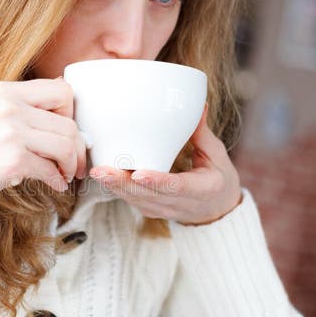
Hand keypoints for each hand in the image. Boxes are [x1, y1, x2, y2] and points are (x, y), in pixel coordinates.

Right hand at [0, 79, 87, 212]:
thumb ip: (23, 106)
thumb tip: (63, 100)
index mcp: (5, 91)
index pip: (61, 90)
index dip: (72, 113)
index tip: (67, 133)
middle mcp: (9, 107)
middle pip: (68, 123)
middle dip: (78, 147)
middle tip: (76, 163)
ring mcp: (11, 133)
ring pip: (66, 145)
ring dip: (71, 164)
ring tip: (66, 175)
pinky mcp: (12, 161)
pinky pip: (51, 170)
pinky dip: (57, 181)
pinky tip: (55, 186)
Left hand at [89, 106, 241, 225]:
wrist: (217, 212)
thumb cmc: (218, 179)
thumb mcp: (217, 156)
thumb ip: (201, 133)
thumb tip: (198, 104)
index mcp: (203, 190)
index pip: (177, 187)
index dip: (157, 181)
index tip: (139, 173)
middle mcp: (180, 204)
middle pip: (147, 196)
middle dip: (122, 183)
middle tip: (101, 170)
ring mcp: (163, 210)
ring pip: (135, 200)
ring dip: (114, 186)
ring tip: (96, 170)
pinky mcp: (150, 210)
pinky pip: (132, 200)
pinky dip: (117, 189)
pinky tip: (102, 175)